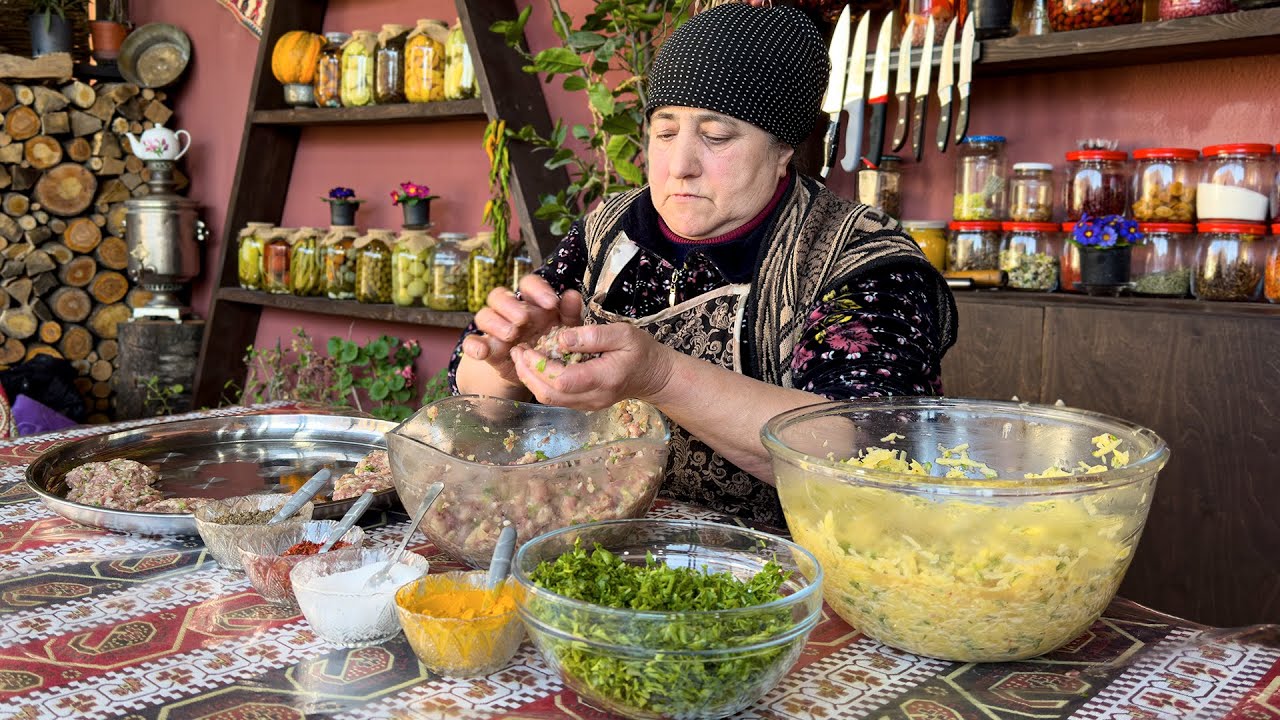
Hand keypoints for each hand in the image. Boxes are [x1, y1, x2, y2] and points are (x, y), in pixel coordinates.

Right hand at [461, 274, 582, 388]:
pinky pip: (470, 342)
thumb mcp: (566, 331)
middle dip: (510, 305)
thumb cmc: (553, 345)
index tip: (552, 304)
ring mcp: (495, 330)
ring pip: (484, 315)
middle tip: (524, 319)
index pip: (528, 284)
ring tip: (511, 334)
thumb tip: (572, 295)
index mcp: (532, 303)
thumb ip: (570, 314)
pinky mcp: (486, 349)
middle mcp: (510, 312)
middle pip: (499, 295)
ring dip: (495, 323)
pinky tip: (482, 352)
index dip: (537, 289)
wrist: (536, 373)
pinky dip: (473, 346)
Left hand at [511, 322, 674, 410]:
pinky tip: (534, 365)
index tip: (527, 347)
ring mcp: (587, 404)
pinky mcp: (582, 404)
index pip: (564, 380)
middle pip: (550, 394)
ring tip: (520, 356)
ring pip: (549, 399)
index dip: (540, 365)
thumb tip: (561, 339)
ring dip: (530, 379)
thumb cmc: (641, 351)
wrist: (653, 376)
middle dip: (528, 373)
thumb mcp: (623, 333)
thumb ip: (592, 336)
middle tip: (516, 350)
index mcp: (605, 378)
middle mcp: (594, 397)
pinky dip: (539, 382)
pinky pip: (555, 398)